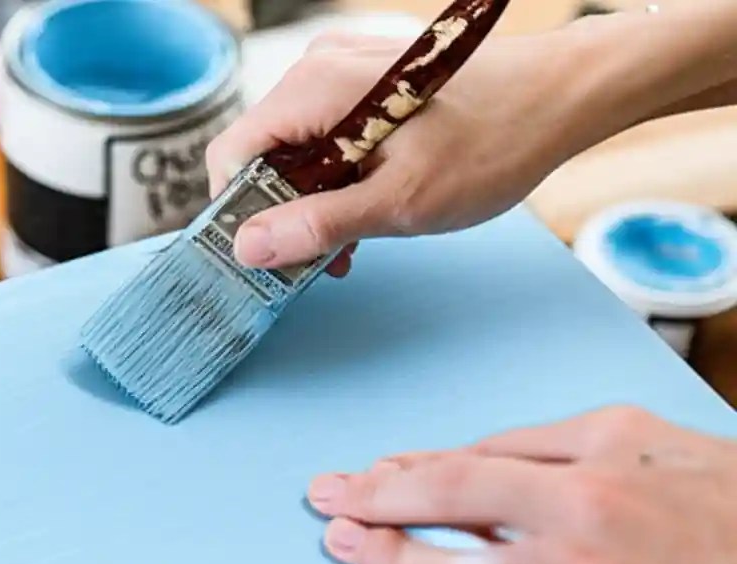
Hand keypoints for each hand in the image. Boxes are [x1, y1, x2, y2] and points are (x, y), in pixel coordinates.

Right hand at [204, 27, 628, 272]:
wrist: (563, 96)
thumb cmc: (493, 141)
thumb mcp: (400, 200)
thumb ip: (318, 224)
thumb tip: (249, 247)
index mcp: (315, 89)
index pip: (232, 154)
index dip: (237, 212)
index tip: (265, 256)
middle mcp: (318, 70)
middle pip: (262, 153)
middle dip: (283, 214)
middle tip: (324, 260)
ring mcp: (342, 71)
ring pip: (294, 148)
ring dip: (313, 202)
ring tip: (353, 243)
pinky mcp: (365, 81)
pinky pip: (324, 134)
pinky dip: (335, 177)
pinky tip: (368, 207)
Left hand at [307, 406, 736, 563]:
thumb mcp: (666, 446)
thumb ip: (571, 444)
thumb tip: (488, 456)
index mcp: (602, 447)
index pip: (477, 456)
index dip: (412, 467)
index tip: (373, 472)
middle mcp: (581, 506)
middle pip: (449, 495)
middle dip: (374, 496)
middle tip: (326, 496)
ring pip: (456, 560)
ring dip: (387, 549)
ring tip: (342, 541)